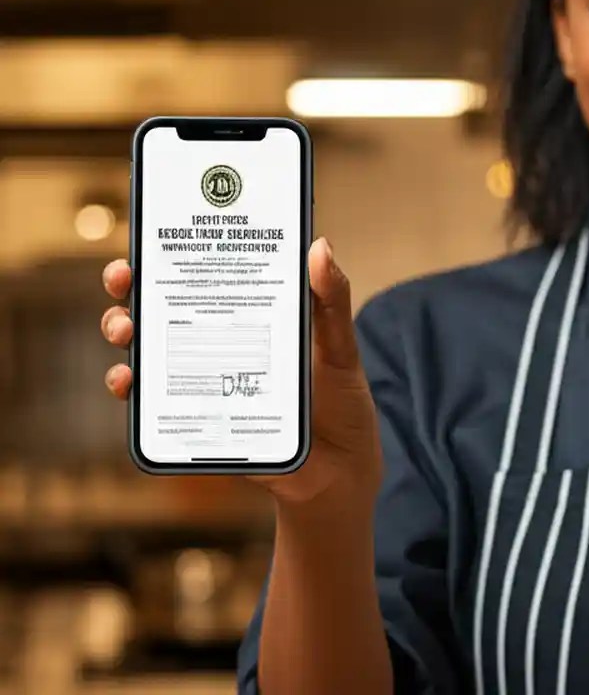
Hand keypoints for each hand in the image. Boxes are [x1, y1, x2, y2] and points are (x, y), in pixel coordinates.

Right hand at [100, 237, 382, 517]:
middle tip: (124, 282)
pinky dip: (130, 389)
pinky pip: (152, 402)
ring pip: (146, 350)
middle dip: (130, 289)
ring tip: (126, 331)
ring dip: (123, 333)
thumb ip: (331, 303)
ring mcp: (204, 381)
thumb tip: (320, 246)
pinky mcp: (198, 419)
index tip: (151, 239)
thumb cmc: (342, 403)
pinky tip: (129, 382)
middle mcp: (219, 344)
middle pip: (161, 307)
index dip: (169, 255)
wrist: (340, 471)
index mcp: (252, 317)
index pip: (203, 276)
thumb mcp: (340, 349)